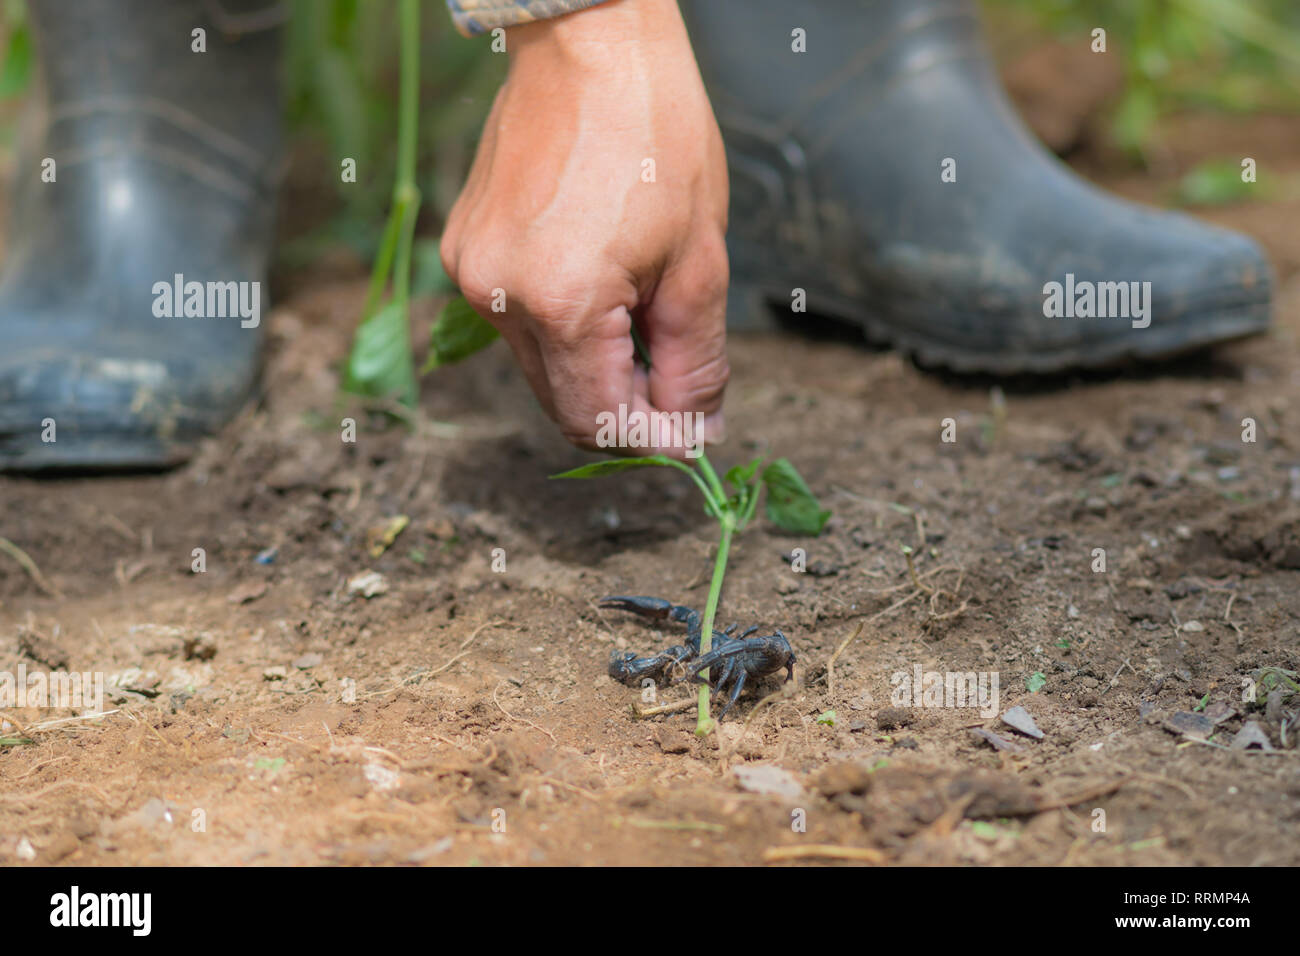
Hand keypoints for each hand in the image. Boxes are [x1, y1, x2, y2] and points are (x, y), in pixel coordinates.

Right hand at [440, 0, 728, 456]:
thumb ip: (696, 362)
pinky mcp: (464, 251)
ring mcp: (471, 274)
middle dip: (627, 405)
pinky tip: (604, 280)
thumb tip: (694, 432)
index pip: (597, 420)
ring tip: (646, 311)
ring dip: (596, 365)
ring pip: (541, 366)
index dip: (650, 441)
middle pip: (563, 403)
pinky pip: (518, 320)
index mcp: (561, 304)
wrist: (590, 42)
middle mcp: (499, 299)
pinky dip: (564, 325)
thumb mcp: (700, 259)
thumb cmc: (655, 134)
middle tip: (680, 377)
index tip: (691, 433)